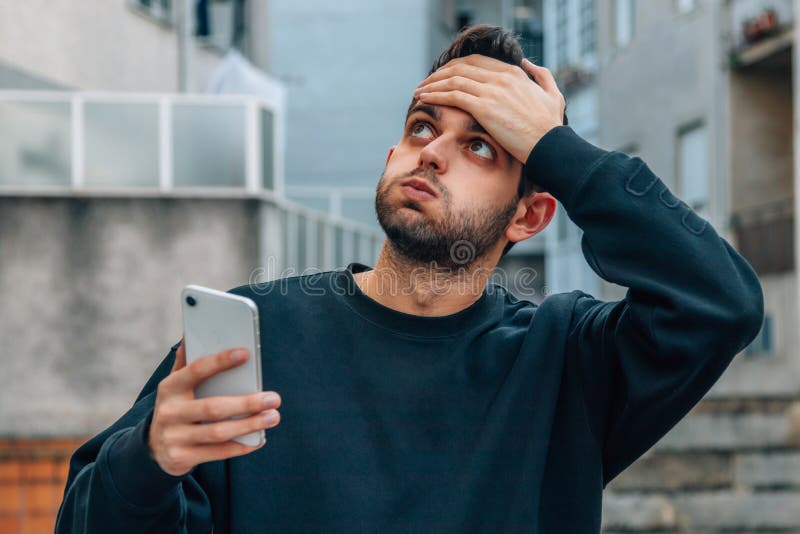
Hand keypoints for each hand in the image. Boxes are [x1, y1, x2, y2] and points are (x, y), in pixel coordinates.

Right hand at [148, 338, 281, 475]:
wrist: (153, 448)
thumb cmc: (177, 406)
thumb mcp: (176, 384)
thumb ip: (187, 361)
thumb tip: (192, 331)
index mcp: (170, 387)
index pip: (196, 370)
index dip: (220, 361)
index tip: (245, 353)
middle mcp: (169, 412)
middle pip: (213, 407)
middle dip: (247, 403)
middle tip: (274, 398)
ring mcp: (174, 437)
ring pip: (218, 432)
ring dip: (250, 425)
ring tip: (273, 416)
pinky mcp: (181, 458)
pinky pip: (218, 452)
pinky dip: (242, 446)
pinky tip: (260, 438)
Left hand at [413, 54, 565, 162]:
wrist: (550, 146)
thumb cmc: (551, 127)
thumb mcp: (552, 95)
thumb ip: (541, 75)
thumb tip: (527, 62)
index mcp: (514, 73)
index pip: (476, 62)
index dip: (455, 67)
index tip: (442, 77)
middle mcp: (501, 77)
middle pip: (460, 68)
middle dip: (439, 74)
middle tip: (426, 84)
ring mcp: (492, 91)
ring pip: (453, 80)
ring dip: (432, 84)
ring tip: (419, 91)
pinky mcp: (485, 107)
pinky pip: (453, 95)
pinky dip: (435, 95)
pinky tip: (424, 98)